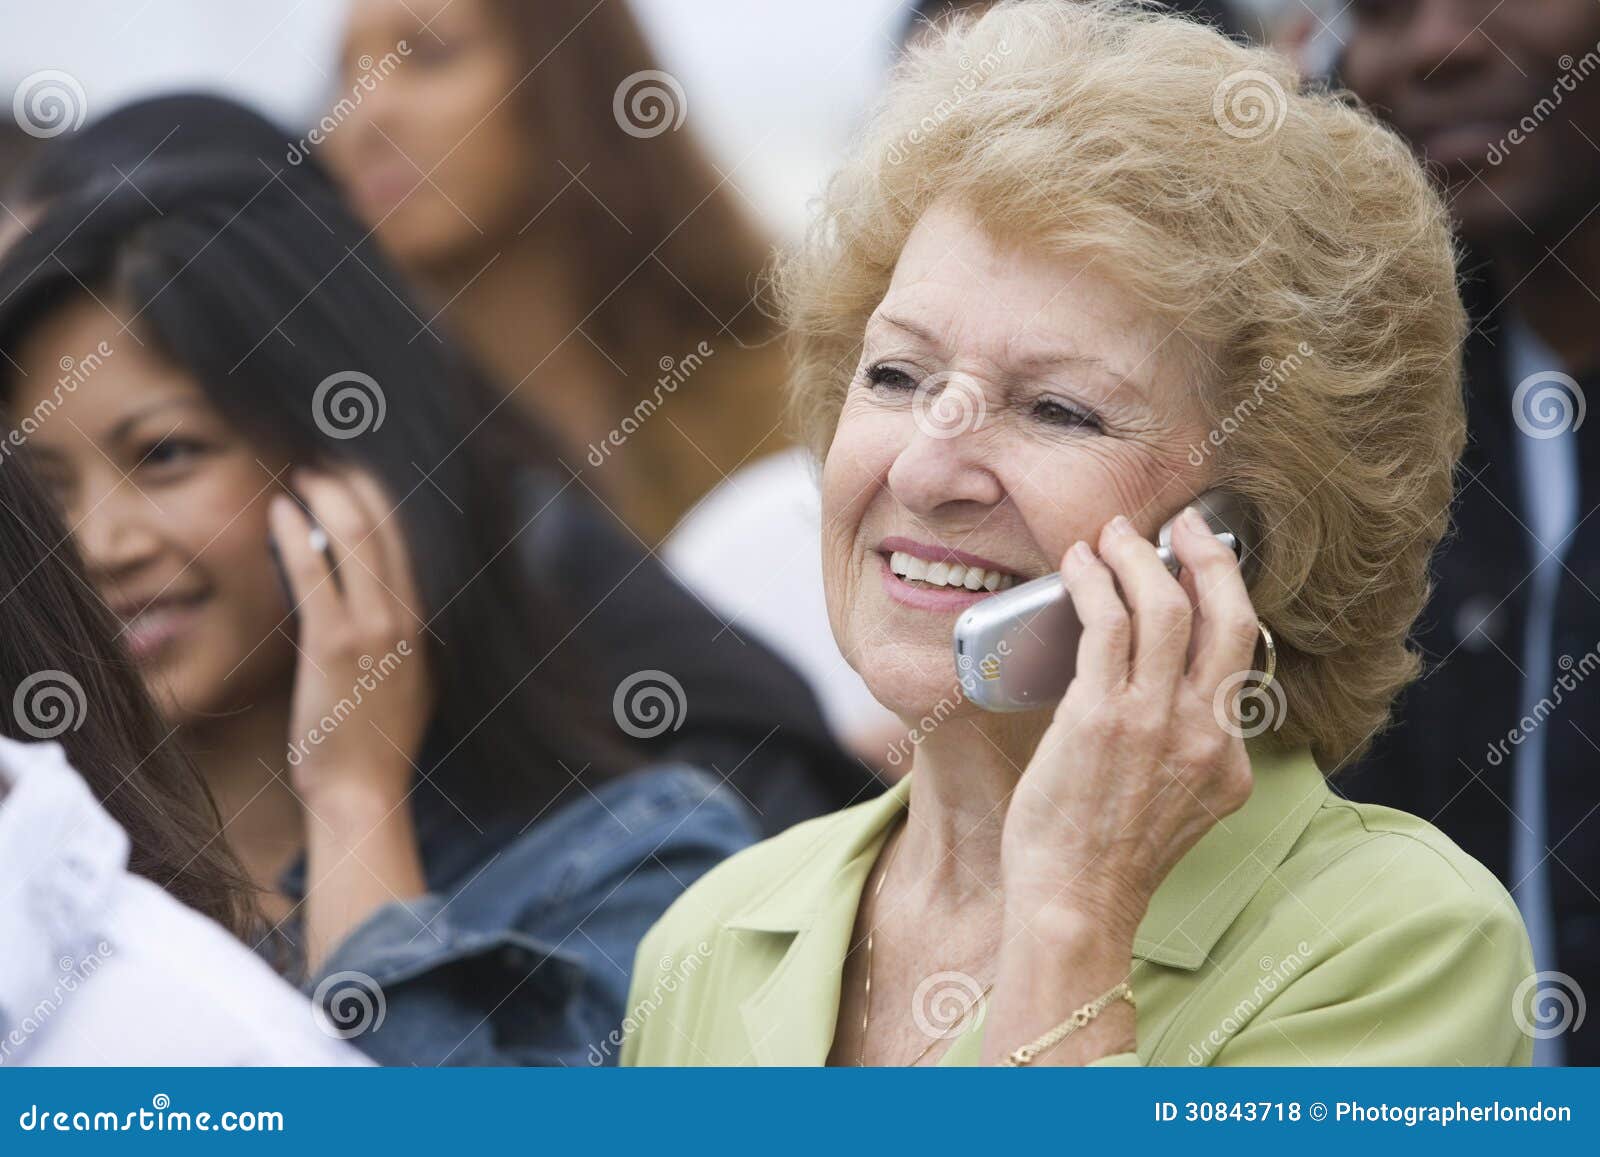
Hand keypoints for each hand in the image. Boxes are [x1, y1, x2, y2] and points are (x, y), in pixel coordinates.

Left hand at [269, 468, 431, 810]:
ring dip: (326, 496)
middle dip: (357, 482)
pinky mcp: (335, 647)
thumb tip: (377, 591)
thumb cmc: (375, 740)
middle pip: (390, 527)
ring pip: (358, 539)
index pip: (413, 540)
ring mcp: (375, 630)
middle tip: (326, 459)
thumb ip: (401, 633)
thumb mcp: (409, 677)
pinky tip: (281, 513)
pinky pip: (316, 575)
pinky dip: (297, 536)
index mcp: (427, 622)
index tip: (358, 471)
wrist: (364, 790)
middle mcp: (408, 618)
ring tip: (302, 475)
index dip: (386, 496)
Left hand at [1000, 506, 1260, 937]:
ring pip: (1164, 607)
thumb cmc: (1110, 861)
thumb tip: (1164, 706)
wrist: (1077, 904)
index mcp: (1230, 756)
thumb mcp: (1183, 809)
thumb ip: (1189, 755)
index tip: (1202, 567)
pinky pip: (1107, 624)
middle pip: (1229, 615)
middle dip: (1209, 555)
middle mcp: (1206, 732)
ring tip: (1113, 533)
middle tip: (1182, 523)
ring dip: (1138, 557)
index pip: (1240, 656)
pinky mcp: (1101, 716)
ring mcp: (1157, 722)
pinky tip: (1079, 564)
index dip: (1223, 598)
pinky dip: (1094, 581)